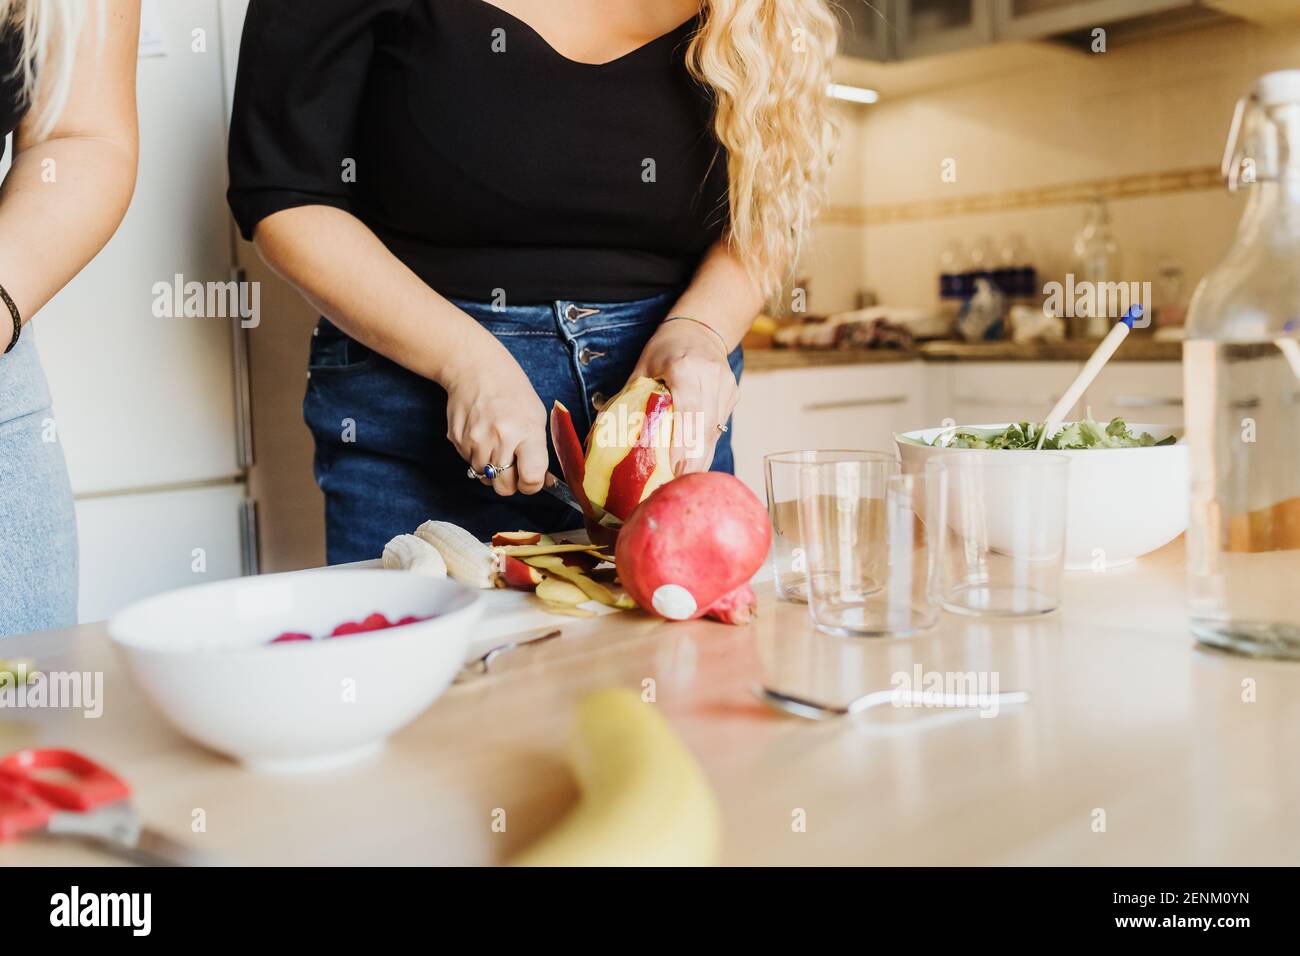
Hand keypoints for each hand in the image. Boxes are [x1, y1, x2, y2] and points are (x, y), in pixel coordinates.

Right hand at [443, 342, 547, 496]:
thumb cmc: (511, 391)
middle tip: (513, 464)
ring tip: (496, 442)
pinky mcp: (457, 440)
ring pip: (485, 478)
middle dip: (510, 482)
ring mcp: (475, 441)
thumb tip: (537, 480)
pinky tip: (482, 434)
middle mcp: (500, 439)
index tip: (532, 479)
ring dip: (492, 468)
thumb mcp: (536, 416)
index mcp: (526, 431)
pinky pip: (470, 464)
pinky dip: (477, 456)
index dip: (532, 485)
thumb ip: (537, 450)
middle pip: (504, 487)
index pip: (531, 478)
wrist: (475, 368)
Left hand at [630, 319, 736, 474]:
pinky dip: (705, 445)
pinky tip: (693, 462)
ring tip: (683, 481)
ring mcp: (726, 386)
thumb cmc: (666, 348)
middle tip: (675, 487)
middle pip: (705, 429)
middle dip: (692, 462)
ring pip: (715, 433)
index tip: (675, 470)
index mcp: (685, 368)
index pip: (688, 411)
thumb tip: (603, 431)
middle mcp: (711, 376)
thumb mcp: (642, 368)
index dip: (683, 444)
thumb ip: (629, 399)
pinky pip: (719, 427)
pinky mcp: (733, 395)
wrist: (701, 327)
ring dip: (700, 459)